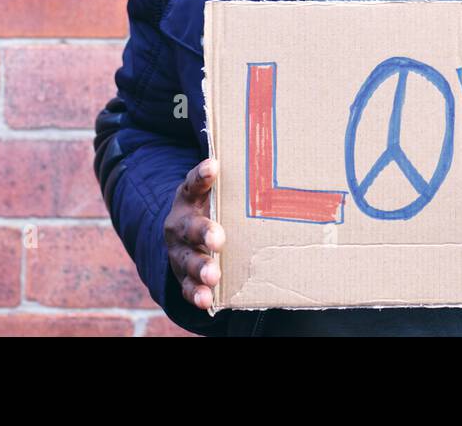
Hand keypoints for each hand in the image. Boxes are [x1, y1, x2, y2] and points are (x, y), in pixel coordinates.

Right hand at [164, 157, 224, 309]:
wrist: (183, 231)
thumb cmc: (213, 206)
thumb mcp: (219, 189)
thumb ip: (239, 179)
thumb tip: (282, 162)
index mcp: (189, 198)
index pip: (194, 183)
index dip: (202, 175)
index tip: (214, 167)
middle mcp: (180, 223)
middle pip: (189, 227)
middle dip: (204, 233)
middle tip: (218, 239)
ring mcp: (179, 251)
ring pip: (187, 259)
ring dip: (200, 267)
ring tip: (213, 274)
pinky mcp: (183, 274)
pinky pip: (187, 285)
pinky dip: (196, 293)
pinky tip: (206, 299)